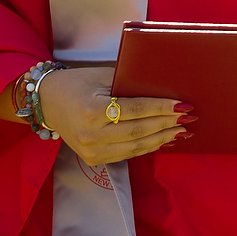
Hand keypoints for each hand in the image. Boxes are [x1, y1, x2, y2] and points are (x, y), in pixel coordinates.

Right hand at [36, 67, 193, 165]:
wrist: (47, 102)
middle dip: (167, 124)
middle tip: (189, 117)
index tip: (183, 104)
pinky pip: (126, 155)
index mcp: (92, 110)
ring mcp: (91, 151)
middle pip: (139, 131)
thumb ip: (130, 83)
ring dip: (162, 139)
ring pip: (135, 147)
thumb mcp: (103, 76)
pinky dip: (148, 147)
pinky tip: (164, 140)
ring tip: (183, 131)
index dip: (161, 108)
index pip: (136, 110)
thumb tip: (164, 86)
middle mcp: (91, 134)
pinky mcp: (93, 159)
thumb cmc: (78, 82)